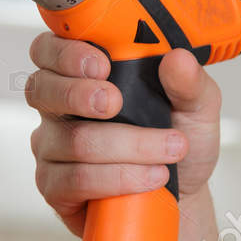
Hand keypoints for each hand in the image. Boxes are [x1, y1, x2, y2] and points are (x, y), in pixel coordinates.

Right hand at [25, 34, 223, 236]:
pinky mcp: (56, 187)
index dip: (66, 53)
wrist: (184, 191)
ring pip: (74, 141)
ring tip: (169, 152)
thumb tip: (178, 58)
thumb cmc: (180, 139)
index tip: (101, 65)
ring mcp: (53, 148)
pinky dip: (120, 178)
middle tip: (117, 104)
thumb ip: (190, 83)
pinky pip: (76, 180)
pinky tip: (149, 177)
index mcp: (85, 74)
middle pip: (42, 90)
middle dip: (81, 95)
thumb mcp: (198, 107)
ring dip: (129, 147)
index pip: (49, 49)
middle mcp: (60, 108)